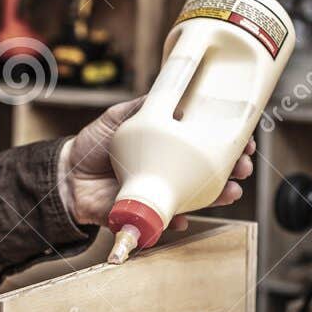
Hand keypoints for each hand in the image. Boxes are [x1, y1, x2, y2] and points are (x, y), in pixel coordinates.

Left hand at [56, 96, 255, 228]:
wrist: (65, 176)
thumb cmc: (94, 145)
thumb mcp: (120, 118)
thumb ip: (146, 106)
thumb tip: (175, 92)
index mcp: (168, 146)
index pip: (207, 143)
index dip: (230, 142)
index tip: (246, 140)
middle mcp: (170, 170)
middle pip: (210, 172)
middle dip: (233, 170)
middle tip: (243, 167)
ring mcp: (161, 192)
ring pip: (197, 196)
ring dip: (218, 196)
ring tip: (231, 191)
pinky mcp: (146, 213)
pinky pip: (166, 219)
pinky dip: (176, 219)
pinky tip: (184, 217)